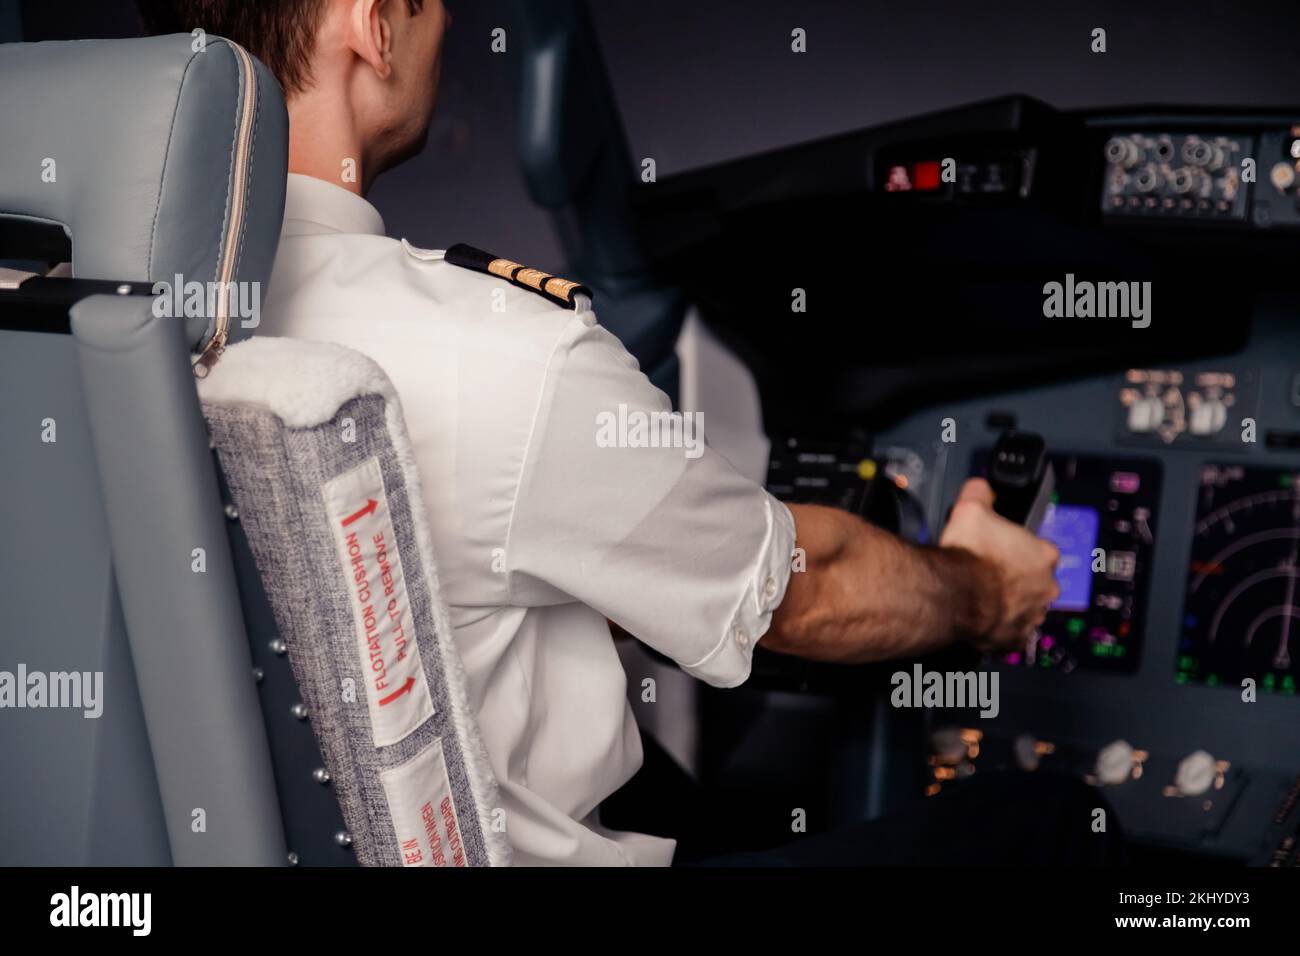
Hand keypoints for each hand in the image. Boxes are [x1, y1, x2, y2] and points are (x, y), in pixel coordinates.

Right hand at [938, 478, 1060, 652]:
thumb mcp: (970, 507)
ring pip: (1025, 606)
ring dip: (1009, 602)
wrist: (953, 596)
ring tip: (981, 595)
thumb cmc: (967, 556)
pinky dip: (999, 627)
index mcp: (1043, 554)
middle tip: (988, 572)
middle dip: (1016, 577)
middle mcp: (1045, 586)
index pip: (1039, 548)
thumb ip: (980, 492)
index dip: (1017, 547)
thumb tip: (981, 487)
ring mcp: (1033, 615)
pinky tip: (981, 617)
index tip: (999, 548)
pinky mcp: (1016, 639)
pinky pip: (1011, 633)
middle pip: (1035, 579)